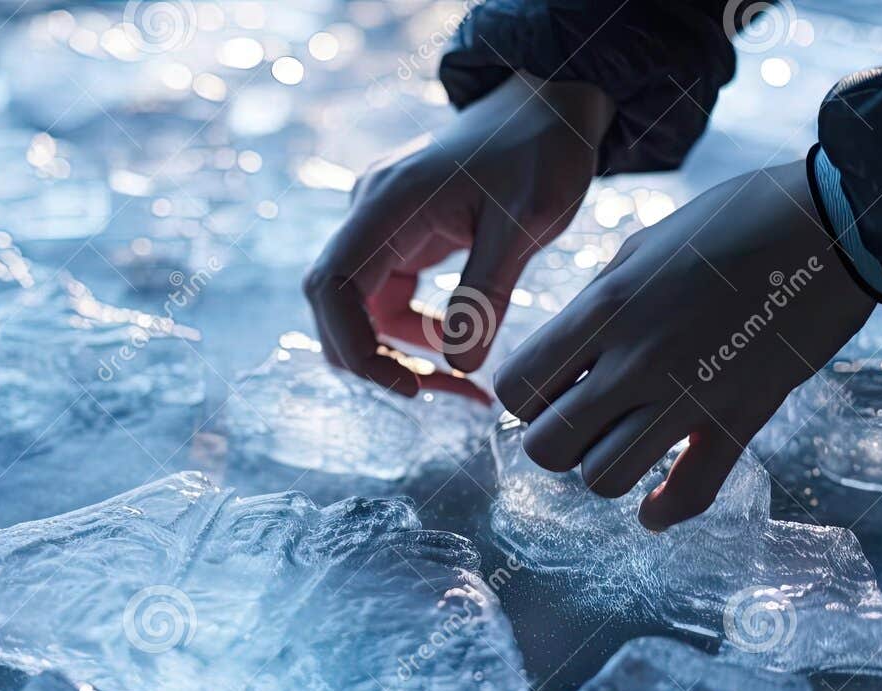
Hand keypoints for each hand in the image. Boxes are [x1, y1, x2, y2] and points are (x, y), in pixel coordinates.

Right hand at [303, 73, 613, 395]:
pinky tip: (463, 347)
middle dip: (380, 361)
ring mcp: (380, 227)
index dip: (354, 346)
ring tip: (466, 382)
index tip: (405, 385)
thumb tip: (459, 364)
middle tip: (446, 392)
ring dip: (405, 355)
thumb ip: (487, 291)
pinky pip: (390, 303)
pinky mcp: (399, 240)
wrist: (548, 106)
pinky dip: (420, 336)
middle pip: (337, 307)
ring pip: (364, 313)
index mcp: (388, 203)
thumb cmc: (540, 149)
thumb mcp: (527, 221)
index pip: (333, 286)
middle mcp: (370, 215)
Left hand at [494, 160, 876, 529]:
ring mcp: (690, 396)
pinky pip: (688, 495)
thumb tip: (565, 355)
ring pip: (604, 479)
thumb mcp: (642, 247)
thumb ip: (596, 305)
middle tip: (581, 417)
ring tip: (622, 441)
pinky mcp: (741, 420)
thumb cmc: (735, 219)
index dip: (525, 395)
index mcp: (607, 308)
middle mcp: (638, 360)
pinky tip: (653, 505)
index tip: (551, 384)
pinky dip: (663, 511)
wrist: (836, 225)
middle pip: (547, 448)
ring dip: (604, 466)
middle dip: (553, 439)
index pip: (518, 387)